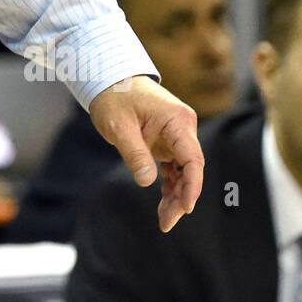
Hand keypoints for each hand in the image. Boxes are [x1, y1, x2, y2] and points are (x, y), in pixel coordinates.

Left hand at [89, 76, 203, 231]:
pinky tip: (164, 204)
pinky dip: (169, 185)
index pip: (193, 158)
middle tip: (166, 222)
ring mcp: (176, 135)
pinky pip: (174, 167)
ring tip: (164, 220)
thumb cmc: (114, 97)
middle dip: (182, 197)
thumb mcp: (119, 126)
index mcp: (177, 120)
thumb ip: (134, 153)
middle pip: (191, 169)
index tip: (186, 207)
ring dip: (176, 195)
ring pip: (183, 171)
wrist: (109, 79)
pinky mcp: (168, 141)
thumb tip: (147, 182)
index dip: (192, 185)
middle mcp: (183, 127)